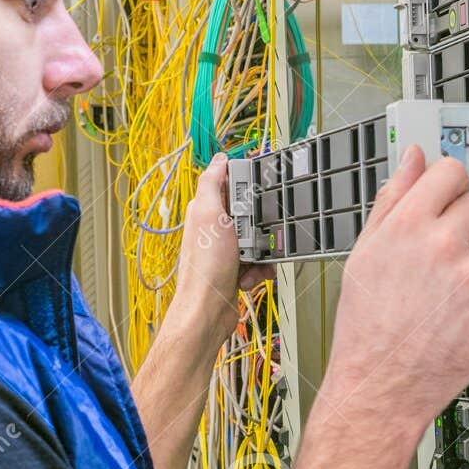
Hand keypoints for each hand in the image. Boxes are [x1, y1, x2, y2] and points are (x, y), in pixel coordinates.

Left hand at [175, 154, 274, 343]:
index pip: (231, 186)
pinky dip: (262, 270)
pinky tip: (251, 277)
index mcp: (206, 210)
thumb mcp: (208, 213)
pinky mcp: (237, 269)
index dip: (248, 187)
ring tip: (252, 261)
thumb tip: (219, 158)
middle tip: (254, 234)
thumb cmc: (206, 267)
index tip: (259, 191)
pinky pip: (261, 262)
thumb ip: (212, 182)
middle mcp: (215, 229)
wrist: (209, 310)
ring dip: (263, 252)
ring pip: (260, 239)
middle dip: (261, 225)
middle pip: (252, 214)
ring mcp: (227, 251)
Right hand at [320, 146, 468, 454]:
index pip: (450, 171)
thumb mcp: (365, 254)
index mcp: (408, 226)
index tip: (444, 195)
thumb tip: (411, 157)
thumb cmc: (366, 326)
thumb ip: (393, 198)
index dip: (447, 183)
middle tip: (436, 257)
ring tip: (440, 293)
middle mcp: (444, 247)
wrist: (381, 387)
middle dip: (460, 225)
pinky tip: (452, 317)